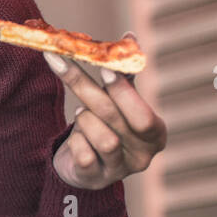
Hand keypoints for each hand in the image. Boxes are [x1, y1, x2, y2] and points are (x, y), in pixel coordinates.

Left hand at [44, 34, 166, 189]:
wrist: (86, 167)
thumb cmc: (107, 126)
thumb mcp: (118, 103)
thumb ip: (124, 74)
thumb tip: (130, 37)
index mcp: (156, 133)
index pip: (143, 113)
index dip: (123, 91)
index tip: (103, 67)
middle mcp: (144, 155)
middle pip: (113, 117)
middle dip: (85, 87)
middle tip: (61, 63)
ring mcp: (120, 171)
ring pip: (100, 137)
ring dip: (83, 121)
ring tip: (80, 116)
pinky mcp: (96, 180)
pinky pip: (83, 155)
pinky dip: (75, 142)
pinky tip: (76, 140)